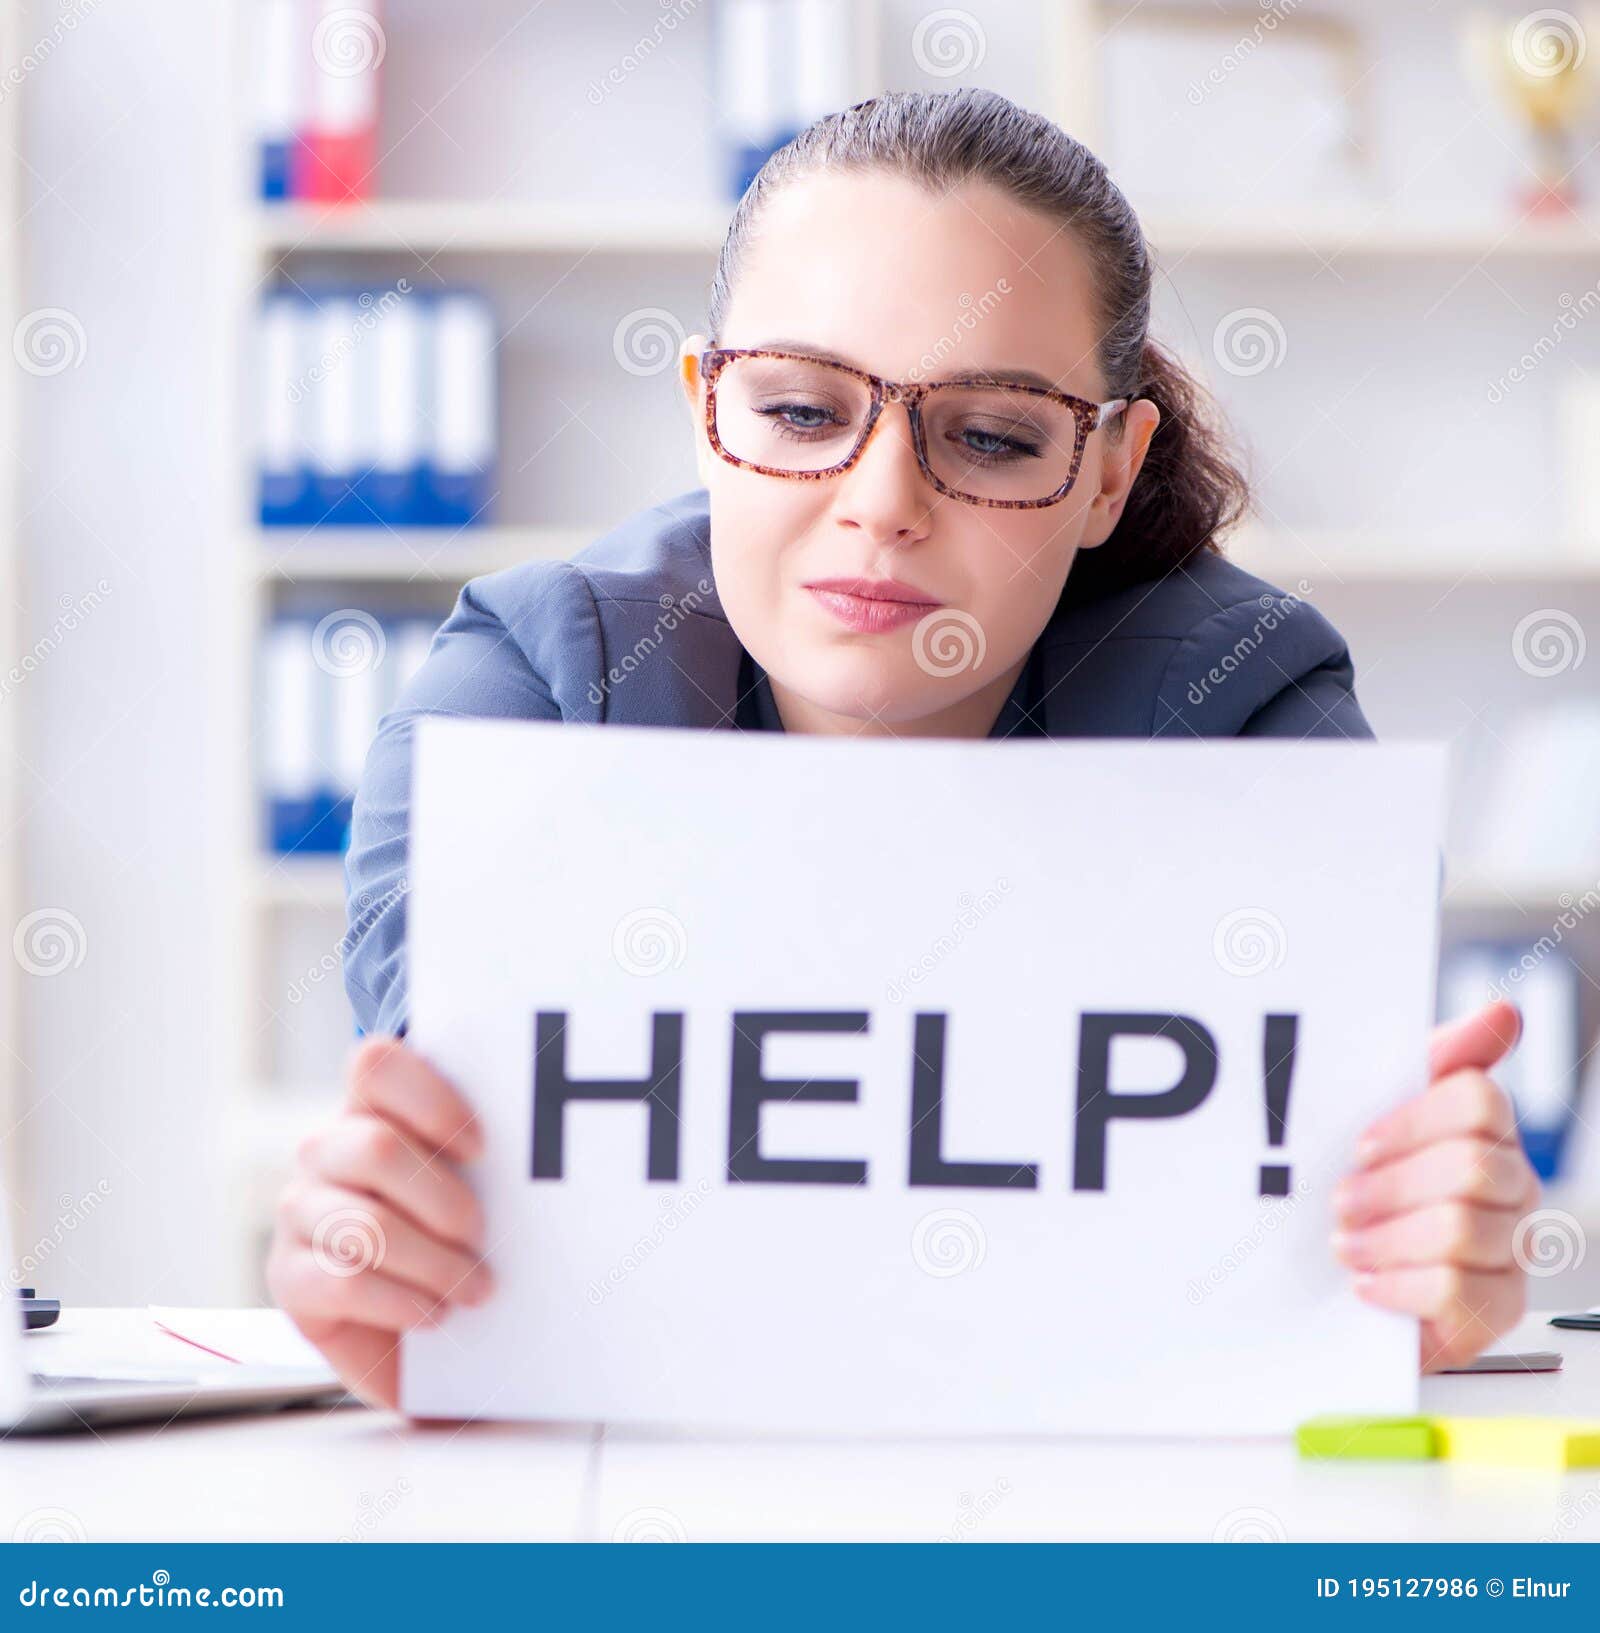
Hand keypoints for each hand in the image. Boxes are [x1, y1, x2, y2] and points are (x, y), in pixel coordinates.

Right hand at [266, 1037, 493, 1409]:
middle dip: (446, 1201)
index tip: (482, 1149)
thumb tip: (543, 1147)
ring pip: (366, 1226)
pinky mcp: (287, 1278)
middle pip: (377, 1149)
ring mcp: (298, 1211)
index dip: (430, 1101)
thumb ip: (479, 1155)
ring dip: (436, 1264)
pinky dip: (404, 1303)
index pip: (375, 1065)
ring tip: (474, 1289)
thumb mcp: (466, 1184)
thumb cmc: (449, 1234)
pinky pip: (345, 1284)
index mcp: (368, 1108)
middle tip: (482, 1236)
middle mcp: (323, 1150)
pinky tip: (434, 1313)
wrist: (401, 1326)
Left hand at [1332, 998, 1538, 1371]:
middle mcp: (1511, 1184)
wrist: (1334, 1280)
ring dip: (1386, 1237)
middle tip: (1340, 1200)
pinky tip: (1367, 1281)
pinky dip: (1399, 1285)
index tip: (1360, 1143)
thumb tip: (1504, 1012)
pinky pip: (1458, 1291)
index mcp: (1484, 1128)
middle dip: (1391, 1185)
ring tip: (1345, 1244)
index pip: (1478, 1100)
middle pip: (1471, 1167)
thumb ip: (1436, 1058)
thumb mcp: (1375, 1110)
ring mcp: (1511, 1247)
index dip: (1413, 1121)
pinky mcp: (1498, 1307)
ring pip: (1463, 1229)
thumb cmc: (1364, 1184)